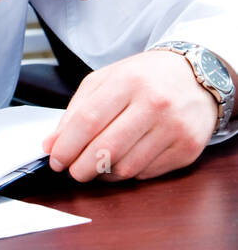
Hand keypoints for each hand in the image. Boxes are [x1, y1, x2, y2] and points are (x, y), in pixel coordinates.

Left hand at [41, 49, 218, 181]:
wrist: (197, 76)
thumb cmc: (146, 77)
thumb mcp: (107, 80)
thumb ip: (77, 109)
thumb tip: (52, 144)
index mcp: (128, 81)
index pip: (88, 120)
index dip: (67, 145)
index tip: (55, 159)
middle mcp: (154, 104)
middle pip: (106, 148)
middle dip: (81, 167)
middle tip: (72, 170)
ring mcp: (173, 128)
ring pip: (127, 167)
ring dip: (104, 173)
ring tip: (96, 164)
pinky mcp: (187, 149)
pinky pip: (147, 173)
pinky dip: (128, 173)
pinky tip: (123, 161)